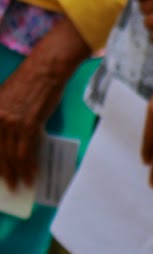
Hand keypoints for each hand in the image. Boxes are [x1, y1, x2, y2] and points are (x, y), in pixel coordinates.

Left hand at [0, 20, 90, 190]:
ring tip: (21, 184)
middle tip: (9, 185)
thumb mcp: (4, 99)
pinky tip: (31, 174)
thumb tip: (3, 141)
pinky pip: (26, 150)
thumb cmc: (28, 81)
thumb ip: (1, 120)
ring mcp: (10, 121)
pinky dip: (29, 164)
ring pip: (11, 155)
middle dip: (3, 172)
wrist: (47, 68)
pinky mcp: (28, 123)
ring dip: (17, 173)